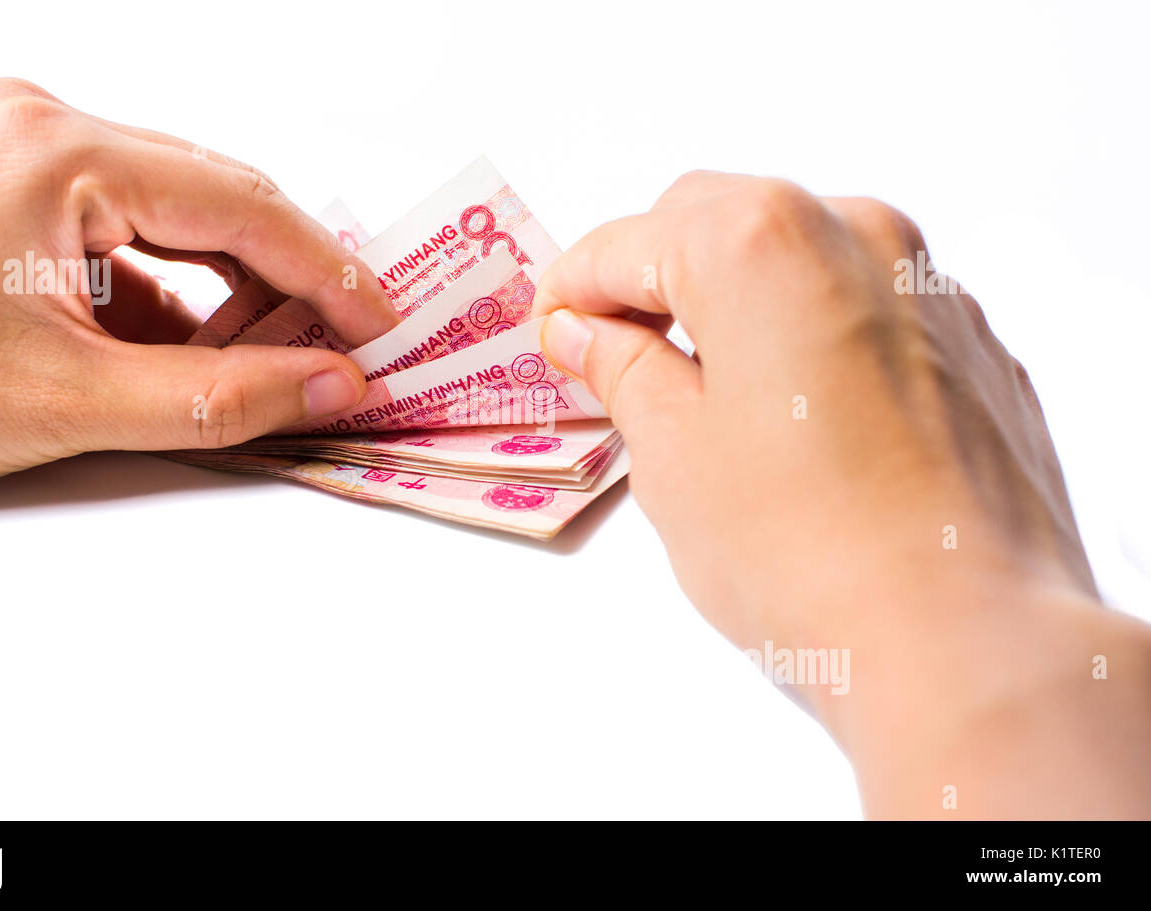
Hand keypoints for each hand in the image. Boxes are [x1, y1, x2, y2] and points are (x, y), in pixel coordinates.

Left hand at [0, 78, 397, 493]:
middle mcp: (47, 125)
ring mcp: (32, 148)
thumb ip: (222, 397)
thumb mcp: (72, 404)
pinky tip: (198, 351)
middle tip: (348, 352)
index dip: (329, 274)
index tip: (386, 329)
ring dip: (236, 291)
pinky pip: (138, 231)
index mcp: (56, 152)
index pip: (240, 204)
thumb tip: (335, 385)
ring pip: (184, 215)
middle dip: (289, 282)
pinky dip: (180, 294)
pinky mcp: (25, 184)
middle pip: (220, 199)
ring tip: (274, 363)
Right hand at [536, 171, 1150, 817]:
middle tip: (614, 355)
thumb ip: (622, 371)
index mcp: (762, 244)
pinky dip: (815, 335)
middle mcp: (858, 236)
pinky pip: (870, 309)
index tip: (551, 328)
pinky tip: (796, 418)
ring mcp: (931, 289)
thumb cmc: (799, 550)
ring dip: (740, 302)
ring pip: (804, 258)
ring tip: (705, 393)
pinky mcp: (976, 349)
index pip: (633, 241)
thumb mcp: (671, 457)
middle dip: (657, 278)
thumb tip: (586, 333)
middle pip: (722, 222)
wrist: (966, 642)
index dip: (576, 286)